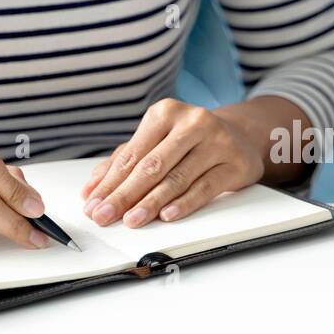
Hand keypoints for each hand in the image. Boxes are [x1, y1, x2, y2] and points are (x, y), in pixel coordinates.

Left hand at [81, 99, 264, 227]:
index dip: (109, 182)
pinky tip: (167, 215)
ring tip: (132, 220)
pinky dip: (184, 203)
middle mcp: (192, 122)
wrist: (241, 135)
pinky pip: (205, 187)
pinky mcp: (235, 163)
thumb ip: (124, 162)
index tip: (93, 205)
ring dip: (151, 203)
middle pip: (151, 166)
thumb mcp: (156, 143)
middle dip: (124, 195)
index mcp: (165, 113)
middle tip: (105, 216)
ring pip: (177, 178)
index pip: (131, 155)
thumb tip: (92, 189)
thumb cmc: (191, 141)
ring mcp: (217, 141)